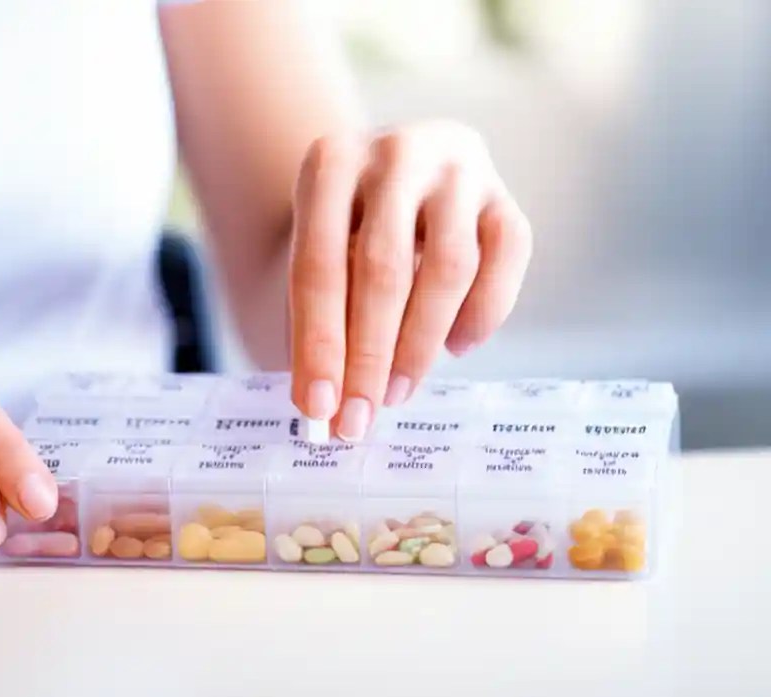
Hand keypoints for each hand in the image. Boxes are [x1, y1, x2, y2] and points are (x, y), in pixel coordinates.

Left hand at [289, 121, 532, 439]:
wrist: (389, 167)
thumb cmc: (343, 226)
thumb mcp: (314, 252)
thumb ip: (315, 319)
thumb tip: (320, 406)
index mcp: (330, 161)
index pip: (319, 266)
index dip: (319, 343)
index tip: (318, 406)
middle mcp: (396, 153)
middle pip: (382, 270)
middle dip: (368, 355)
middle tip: (358, 418)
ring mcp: (457, 168)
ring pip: (448, 268)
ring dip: (420, 344)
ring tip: (395, 392)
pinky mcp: (503, 192)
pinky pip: (507, 257)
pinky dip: (483, 312)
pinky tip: (455, 349)